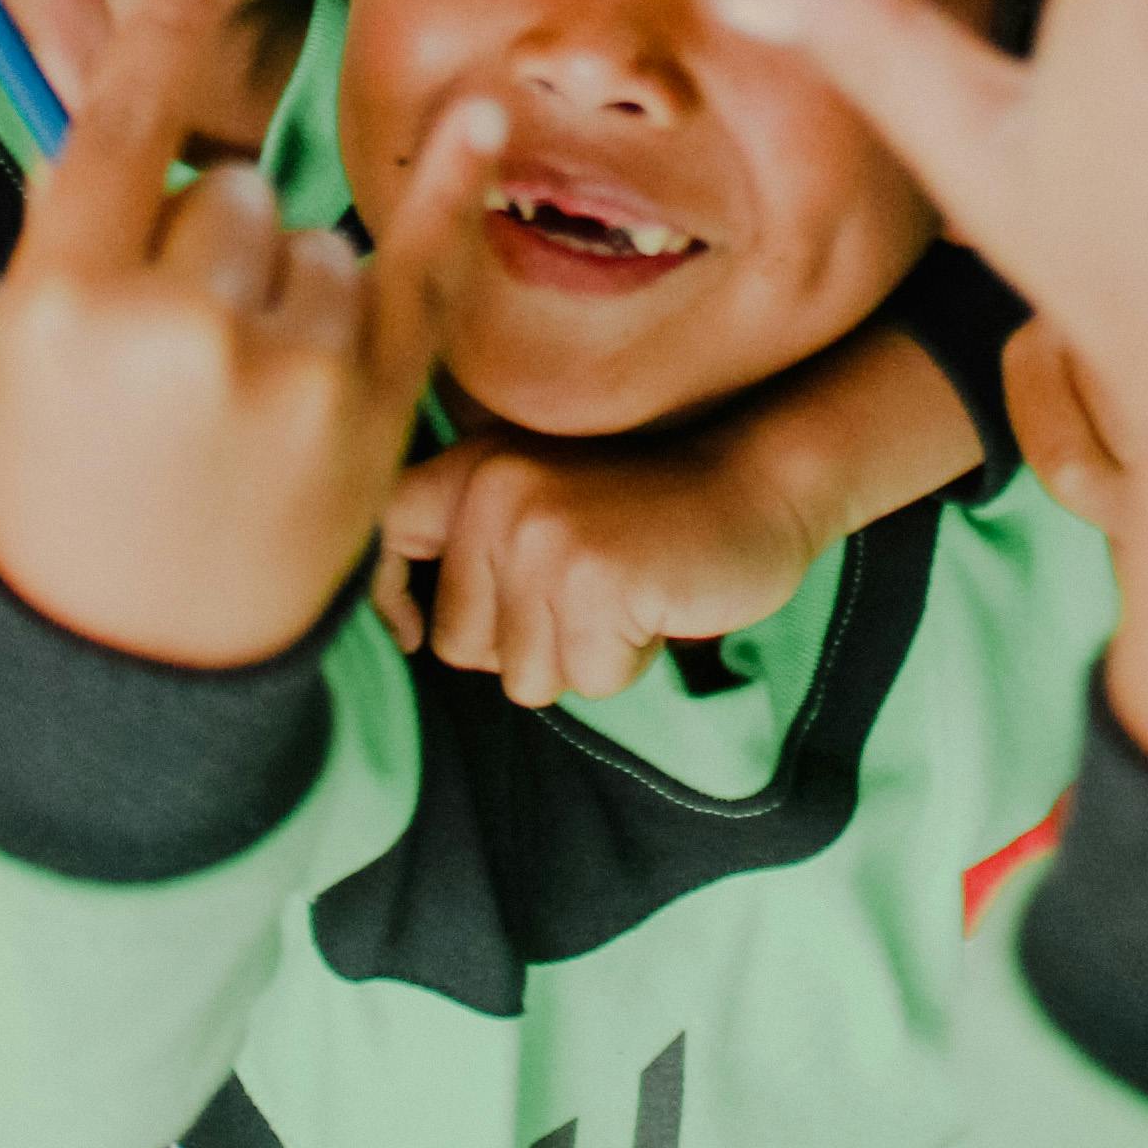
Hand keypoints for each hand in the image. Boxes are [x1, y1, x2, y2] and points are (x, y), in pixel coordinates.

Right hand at [0, 0, 509, 672]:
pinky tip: (488, 112)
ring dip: (283, 282)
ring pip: (311, 237)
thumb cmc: (33, 504)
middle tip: (164, 346)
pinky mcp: (376, 412)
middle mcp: (185, 335)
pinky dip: (456, 191)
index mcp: (69, 308)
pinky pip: (422, 268)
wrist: (133, 672)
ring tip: (230, 389)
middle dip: (203, 237)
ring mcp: (293, 374)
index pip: (125, 126)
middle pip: (226, 190)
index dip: (163, 29)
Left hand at [370, 318, 981, 701]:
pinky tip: (655, 604)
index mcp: (476, 468)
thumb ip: (480, 542)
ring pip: (525, 675)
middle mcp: (496, 493)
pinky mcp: (594, 579)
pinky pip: (590, 678)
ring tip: (625, 593)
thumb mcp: (546, 498)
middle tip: (592, 591)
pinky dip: (628, 660)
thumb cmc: (653, 508)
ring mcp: (542, 534)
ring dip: (582, 656)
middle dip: (527, 645)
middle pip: (461, 644)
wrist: (759, 479)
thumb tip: (417, 632)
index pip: (388, 534)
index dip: (393, 599)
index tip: (417, 632)